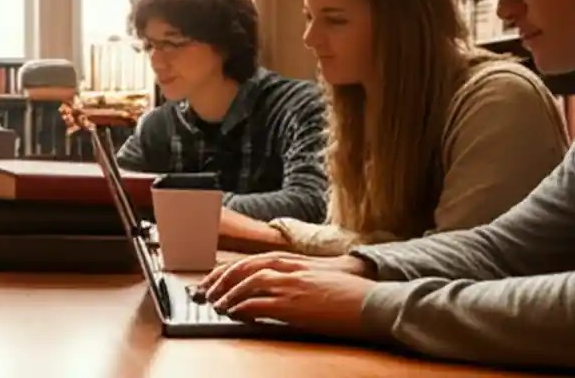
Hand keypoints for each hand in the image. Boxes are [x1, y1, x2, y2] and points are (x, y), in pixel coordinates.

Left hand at [208, 269, 374, 338]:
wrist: (369, 301)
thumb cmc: (346, 291)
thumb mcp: (314, 275)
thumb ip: (291, 276)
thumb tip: (270, 290)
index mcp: (290, 260)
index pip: (248, 261)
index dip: (227, 270)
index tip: (212, 279)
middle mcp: (286, 268)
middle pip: (241, 269)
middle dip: (220, 280)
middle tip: (205, 292)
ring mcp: (288, 285)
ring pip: (246, 284)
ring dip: (227, 294)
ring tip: (216, 304)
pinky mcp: (292, 304)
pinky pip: (258, 304)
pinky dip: (242, 308)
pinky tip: (233, 313)